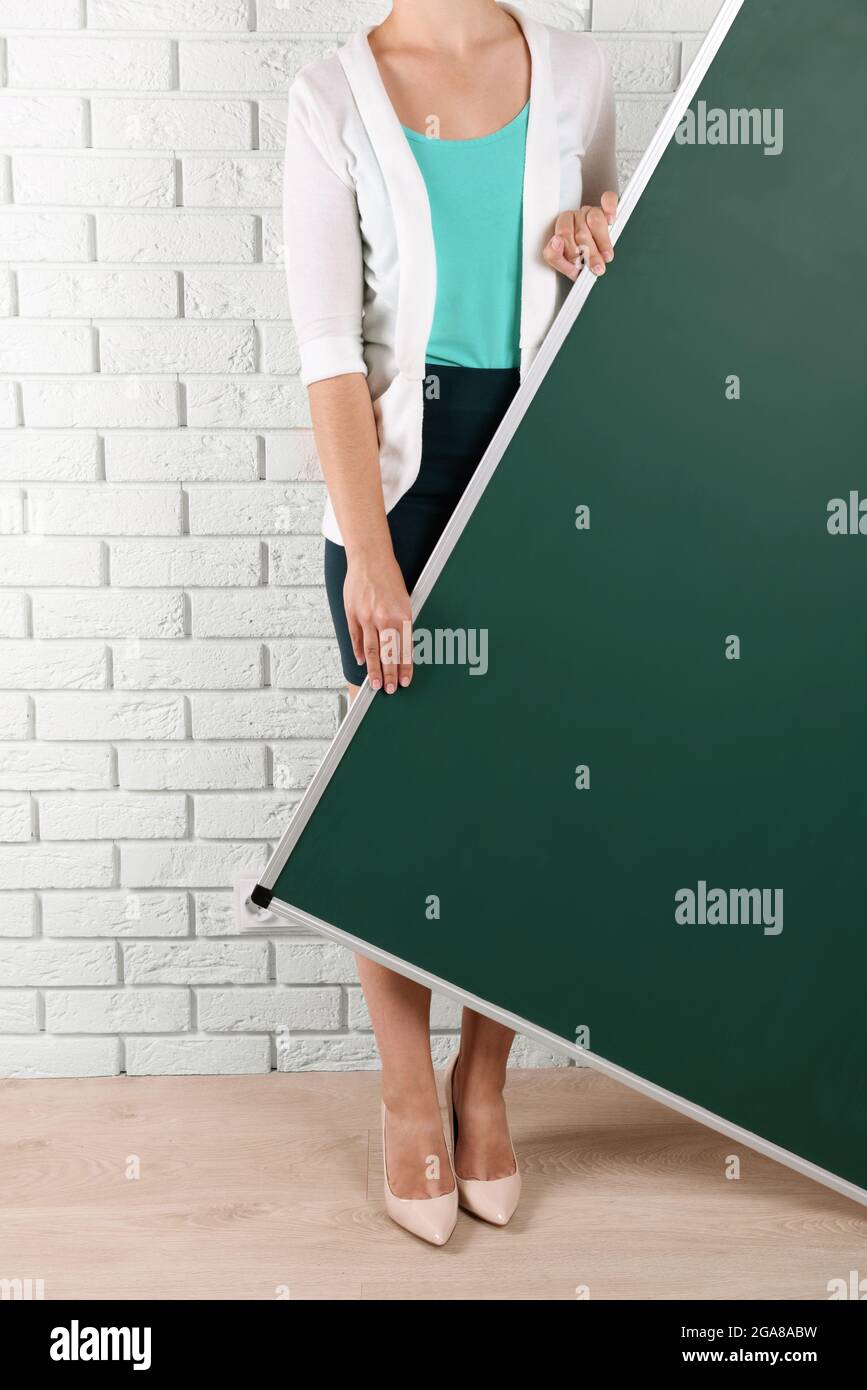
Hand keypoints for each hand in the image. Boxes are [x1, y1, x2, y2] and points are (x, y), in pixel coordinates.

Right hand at [344, 550, 412, 693]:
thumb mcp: (404, 600)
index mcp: (402, 615)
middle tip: (390, 690)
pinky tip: (362, 663)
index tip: (405, 681)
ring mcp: (366, 617)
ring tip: (374, 684)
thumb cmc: (389, 578)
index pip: (405, 648)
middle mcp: (384, 618)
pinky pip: (356, 638)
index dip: (405, 667)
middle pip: (388, 654)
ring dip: (374, 670)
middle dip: (389, 675)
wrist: (370, 558)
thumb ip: (402, 623)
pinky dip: (359, 652)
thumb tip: (400, 646)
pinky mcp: (352, 614)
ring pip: (371, 650)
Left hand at [543, 191, 617, 281]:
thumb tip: (556, 241)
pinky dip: (610, 208)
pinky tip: (611, 220)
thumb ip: (553, 255)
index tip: (580, 266)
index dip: (572, 251)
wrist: (592, 258)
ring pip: (595, 219)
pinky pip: (608, 199)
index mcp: (563, 227)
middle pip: (581, 231)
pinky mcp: (606, 205)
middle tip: (596, 267)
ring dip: (602, 241)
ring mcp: (591, 210)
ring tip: (607, 256)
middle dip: (590, 253)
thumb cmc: (577, 259)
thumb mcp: (563, 263)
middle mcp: (576, 216)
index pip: (564, 234)